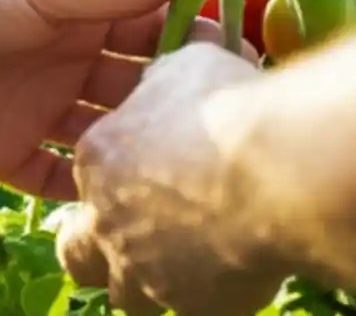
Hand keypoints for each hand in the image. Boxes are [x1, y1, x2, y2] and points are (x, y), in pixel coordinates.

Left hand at [0, 0, 237, 200]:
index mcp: (79, 18)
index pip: (149, 29)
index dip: (189, 39)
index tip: (236, 52)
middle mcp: (69, 66)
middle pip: (138, 88)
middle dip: (176, 100)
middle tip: (225, 117)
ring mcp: (44, 113)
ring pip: (109, 138)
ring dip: (141, 149)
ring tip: (185, 167)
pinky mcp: (13, 155)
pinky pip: (62, 181)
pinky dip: (90, 191)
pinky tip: (126, 202)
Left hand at [56, 43, 285, 315]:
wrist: (278, 168)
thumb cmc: (228, 107)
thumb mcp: (185, 68)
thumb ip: (166, 78)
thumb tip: (175, 64)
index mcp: (98, 160)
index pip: (88, 174)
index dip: (116, 173)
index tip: (148, 165)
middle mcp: (110, 224)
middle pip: (77, 253)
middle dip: (98, 247)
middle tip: (134, 233)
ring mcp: (148, 273)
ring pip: (129, 298)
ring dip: (150, 281)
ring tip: (188, 262)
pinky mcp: (197, 307)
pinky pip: (196, 311)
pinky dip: (210, 295)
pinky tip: (240, 270)